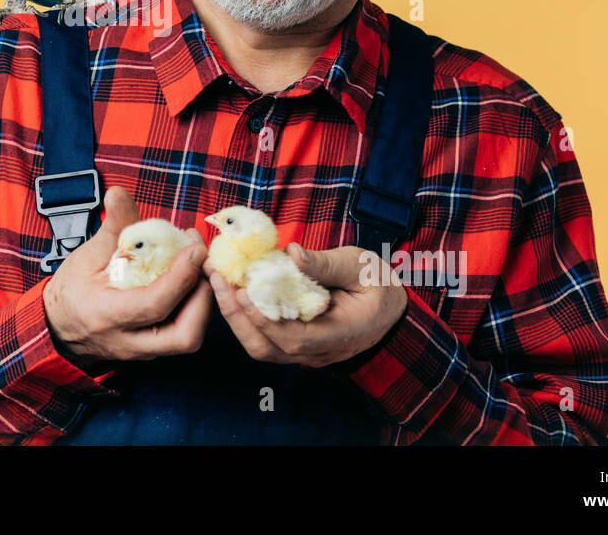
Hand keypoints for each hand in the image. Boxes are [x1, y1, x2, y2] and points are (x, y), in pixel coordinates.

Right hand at [44, 186, 211, 366]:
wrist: (59, 326)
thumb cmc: (72, 289)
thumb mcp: (88, 254)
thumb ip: (112, 226)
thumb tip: (119, 193)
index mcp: (105, 315)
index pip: (153, 304)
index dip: (181, 276)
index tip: (195, 249)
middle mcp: (127, 341)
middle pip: (183, 335)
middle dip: (202, 298)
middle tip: (202, 262)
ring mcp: (141, 352)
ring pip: (187, 339)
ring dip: (202, 304)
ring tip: (198, 270)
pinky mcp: (151, 350)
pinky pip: (182, 335)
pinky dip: (193, 309)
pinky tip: (190, 282)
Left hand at [201, 242, 407, 367]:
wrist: (389, 311)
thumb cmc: (377, 285)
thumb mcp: (361, 266)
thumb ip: (327, 264)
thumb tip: (291, 254)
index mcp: (341, 334)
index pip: (295, 337)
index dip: (266, 318)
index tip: (243, 290)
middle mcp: (318, 352)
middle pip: (267, 347)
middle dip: (238, 314)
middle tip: (218, 279)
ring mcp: (304, 354)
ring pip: (260, 346)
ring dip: (235, 316)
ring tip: (219, 282)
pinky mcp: (293, 346)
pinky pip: (262, 339)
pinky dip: (243, 317)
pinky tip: (231, 291)